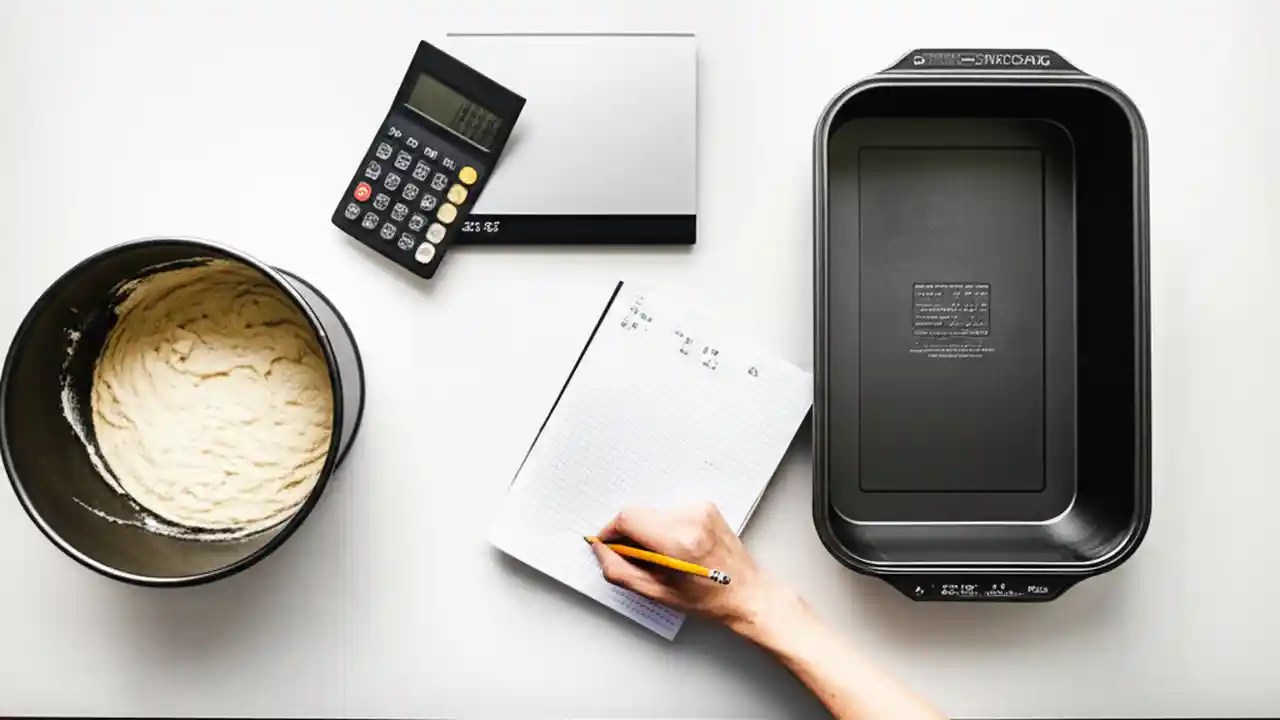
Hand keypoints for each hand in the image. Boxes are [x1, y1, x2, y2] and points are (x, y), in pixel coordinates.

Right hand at [589, 503, 796, 632]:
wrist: (748, 593)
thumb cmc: (709, 600)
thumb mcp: (658, 594)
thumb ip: (621, 572)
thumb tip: (600, 550)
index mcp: (679, 543)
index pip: (628, 518)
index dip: (611, 532)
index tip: (608, 545)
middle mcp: (691, 520)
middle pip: (638, 513)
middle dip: (630, 535)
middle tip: (641, 559)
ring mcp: (700, 510)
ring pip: (653, 511)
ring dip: (649, 531)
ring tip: (665, 555)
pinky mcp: (706, 506)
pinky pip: (670, 511)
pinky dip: (665, 527)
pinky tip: (678, 546)